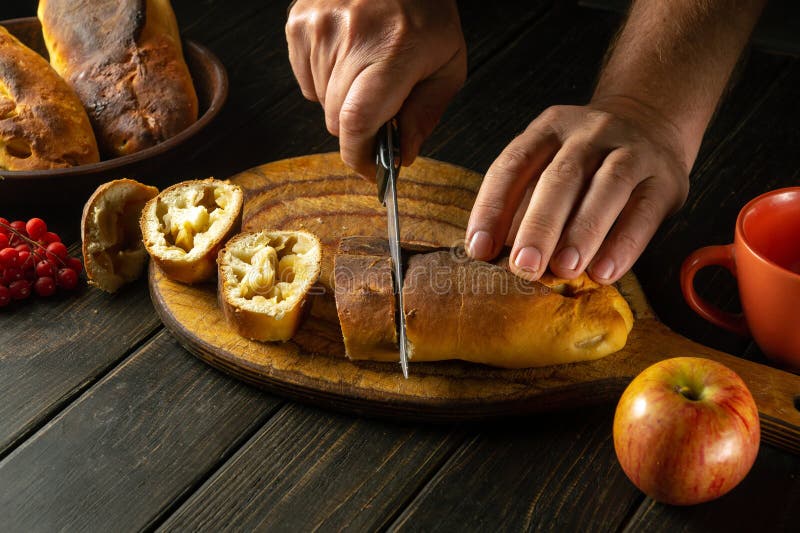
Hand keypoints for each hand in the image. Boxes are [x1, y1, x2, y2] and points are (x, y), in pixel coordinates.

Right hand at [286, 0, 465, 177]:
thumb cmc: (425, 10)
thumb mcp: (448, 64)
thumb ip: (426, 113)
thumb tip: (403, 155)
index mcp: (393, 51)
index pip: (357, 121)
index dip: (359, 156)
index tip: (370, 171)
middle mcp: (350, 37)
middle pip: (336, 119)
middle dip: (359, 129)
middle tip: (382, 109)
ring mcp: (318, 28)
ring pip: (320, 103)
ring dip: (342, 102)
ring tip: (367, 72)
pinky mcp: (298, 24)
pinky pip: (306, 81)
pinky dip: (325, 81)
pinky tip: (348, 59)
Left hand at [465, 97, 690, 283]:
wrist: (652, 121)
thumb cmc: (585, 162)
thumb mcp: (549, 164)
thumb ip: (524, 203)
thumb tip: (493, 256)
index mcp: (548, 130)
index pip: (513, 165)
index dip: (492, 207)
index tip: (479, 249)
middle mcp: (589, 134)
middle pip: (561, 177)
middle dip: (539, 225)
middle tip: (523, 266)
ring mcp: (631, 151)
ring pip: (608, 187)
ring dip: (583, 231)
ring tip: (565, 269)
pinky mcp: (665, 178)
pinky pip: (644, 210)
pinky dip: (624, 244)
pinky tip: (605, 271)